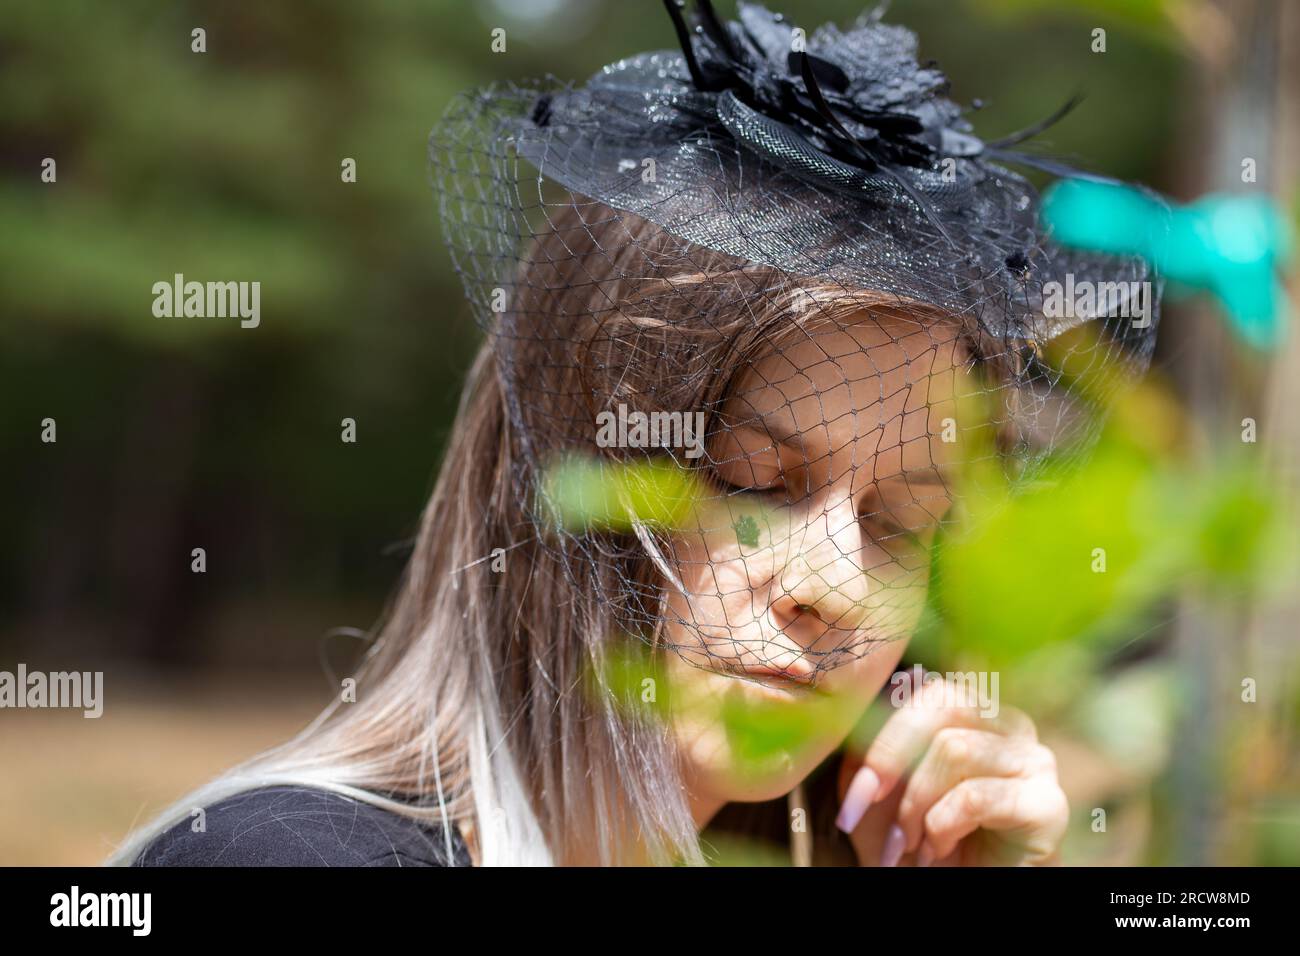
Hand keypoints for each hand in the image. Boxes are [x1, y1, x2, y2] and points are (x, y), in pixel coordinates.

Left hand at [835, 675, 1066, 865]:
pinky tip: (937, 849)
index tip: (859, 788)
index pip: (927, 689)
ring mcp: (1035, 761)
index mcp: (974, 711)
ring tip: (911, 840)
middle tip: (871, 803)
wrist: (960, 892)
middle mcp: (1011, 725)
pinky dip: (941, 826)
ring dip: (916, 803)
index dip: (885, 734)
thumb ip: (867, 749)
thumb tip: (856, 722)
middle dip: (896, 755)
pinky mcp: (1047, 804)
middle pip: (946, 701)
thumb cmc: (917, 841)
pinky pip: (975, 796)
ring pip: (956, 748)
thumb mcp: (877, 791)